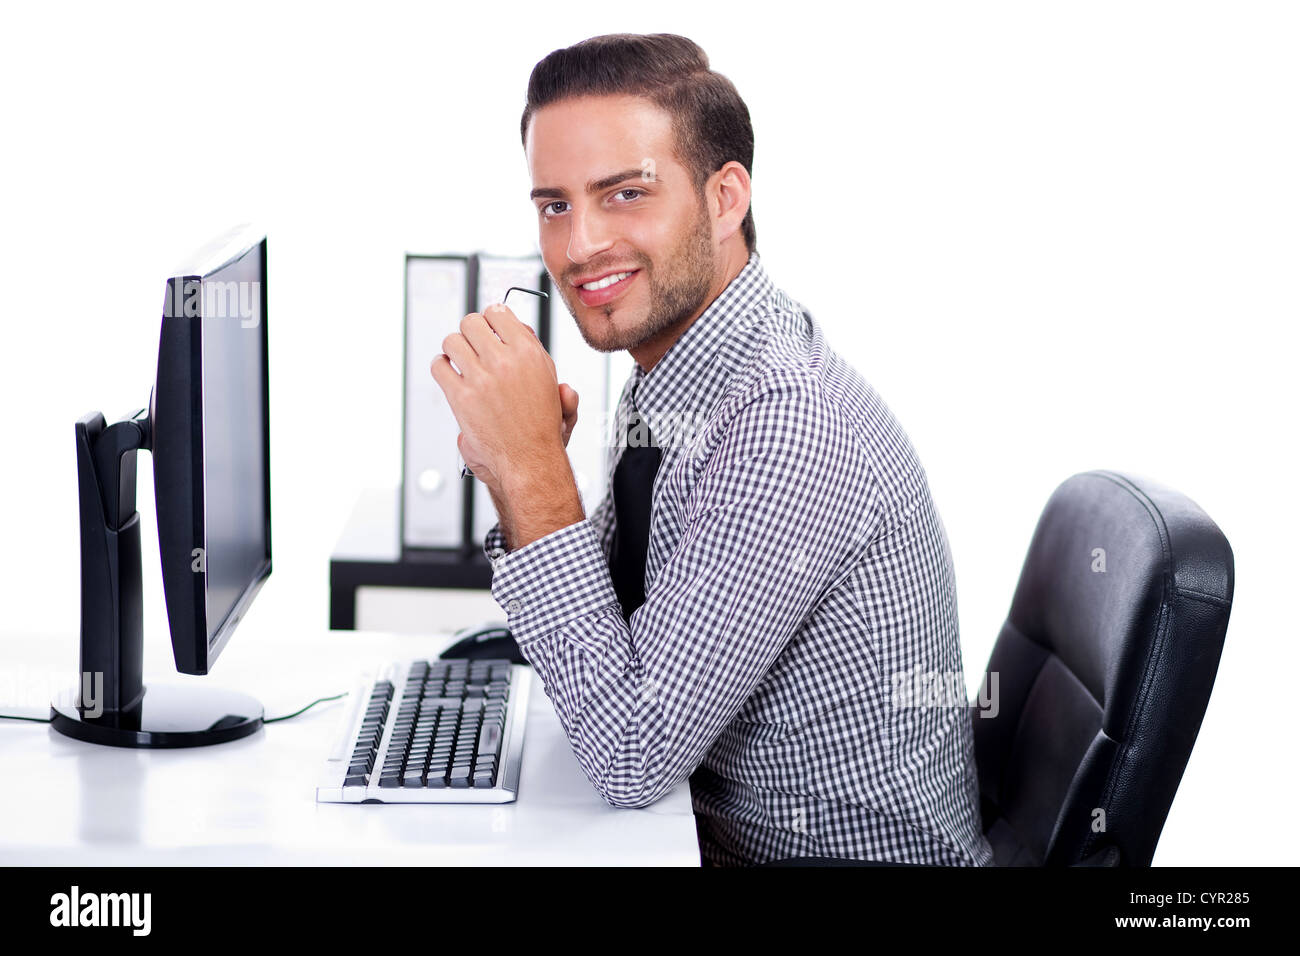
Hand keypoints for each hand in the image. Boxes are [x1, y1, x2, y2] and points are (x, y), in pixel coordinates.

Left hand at [430, 303, 583, 546]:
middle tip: (472, 345)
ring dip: (453, 348)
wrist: (531, 461)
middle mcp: (505, 362)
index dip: (490, 320)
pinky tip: (450, 375)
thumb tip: (522, 332)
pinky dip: (441, 367)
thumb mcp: (552, 384)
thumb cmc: (542, 427)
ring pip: (452, 341)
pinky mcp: (462, 397)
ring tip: (459, 360)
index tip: (488, 329)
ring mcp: (482, 379)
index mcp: (529, 353)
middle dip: (469, 332)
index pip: (498, 312)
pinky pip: (439, 366)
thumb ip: (538, 355)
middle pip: (471, 322)